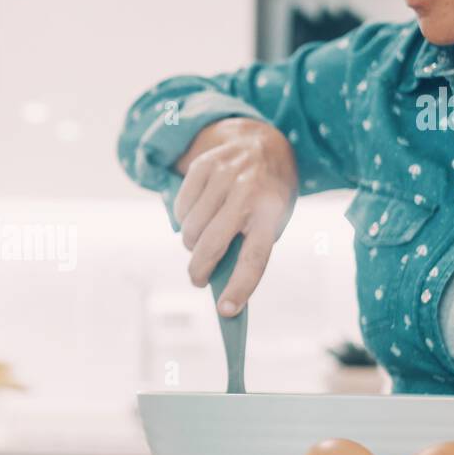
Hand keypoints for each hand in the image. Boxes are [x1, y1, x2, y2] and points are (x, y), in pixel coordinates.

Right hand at [172, 117, 297, 315]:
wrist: (264, 143)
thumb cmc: (267, 195)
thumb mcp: (272, 219)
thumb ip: (247, 243)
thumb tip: (217, 276)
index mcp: (271, 213)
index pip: (254, 259)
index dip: (239, 288)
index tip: (225, 311)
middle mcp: (248, 193)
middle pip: (212, 245)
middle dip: (199, 271)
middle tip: (199, 280)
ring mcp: (224, 176)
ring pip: (191, 228)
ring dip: (191, 243)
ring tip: (200, 241)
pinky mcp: (203, 165)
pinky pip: (181, 207)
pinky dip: (183, 219)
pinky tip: (195, 216)